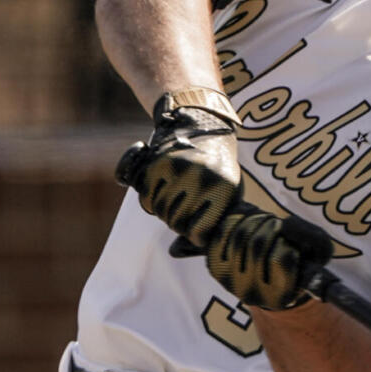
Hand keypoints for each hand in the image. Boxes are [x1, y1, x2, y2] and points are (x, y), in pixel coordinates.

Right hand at [115, 89, 243, 250]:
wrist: (199, 120)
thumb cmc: (217, 165)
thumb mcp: (226, 193)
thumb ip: (207, 223)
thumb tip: (176, 251)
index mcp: (223, 190)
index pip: (198, 234)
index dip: (195, 232)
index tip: (196, 222)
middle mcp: (201, 180)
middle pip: (175, 223)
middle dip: (177, 218)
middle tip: (184, 200)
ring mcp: (177, 171)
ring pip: (158, 210)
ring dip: (162, 205)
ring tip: (175, 188)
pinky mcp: (156, 163)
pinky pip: (145, 195)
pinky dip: (149, 192)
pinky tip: (162, 179)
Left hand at [200, 203, 333, 310]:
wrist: (267, 273)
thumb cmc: (298, 261)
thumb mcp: (319, 251)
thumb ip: (313, 237)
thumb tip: (286, 226)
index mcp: (280, 296)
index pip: (282, 260)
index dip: (287, 242)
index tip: (289, 241)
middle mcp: (253, 294)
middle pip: (259, 245)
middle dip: (271, 226)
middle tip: (275, 225)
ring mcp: (230, 282)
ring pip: (240, 236)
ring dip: (254, 221)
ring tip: (262, 223)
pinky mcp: (215, 267)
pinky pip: (221, 234)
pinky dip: (235, 221)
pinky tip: (245, 224)